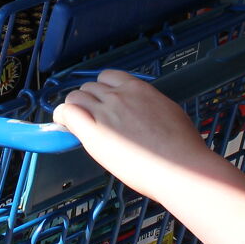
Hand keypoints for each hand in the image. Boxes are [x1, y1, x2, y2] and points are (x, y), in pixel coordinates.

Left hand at [51, 69, 224, 200]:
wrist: (181, 166)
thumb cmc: (182, 147)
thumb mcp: (169, 112)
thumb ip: (148, 107)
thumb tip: (142, 112)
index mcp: (139, 89)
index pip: (108, 76)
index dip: (102, 90)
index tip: (102, 102)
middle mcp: (120, 96)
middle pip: (89, 88)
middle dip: (88, 102)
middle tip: (91, 119)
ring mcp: (106, 112)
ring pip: (75, 97)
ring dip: (74, 109)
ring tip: (76, 124)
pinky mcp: (95, 133)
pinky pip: (68, 113)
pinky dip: (62, 117)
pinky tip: (64, 126)